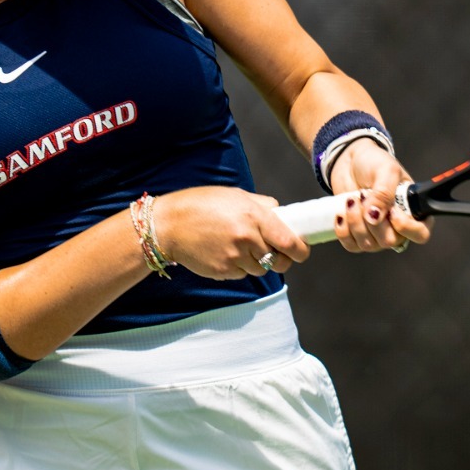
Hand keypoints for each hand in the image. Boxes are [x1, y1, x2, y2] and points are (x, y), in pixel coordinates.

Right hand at [149, 187, 309, 279]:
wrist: (167, 226)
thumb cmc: (201, 205)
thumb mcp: (235, 195)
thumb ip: (262, 206)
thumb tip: (282, 215)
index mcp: (253, 216)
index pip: (290, 242)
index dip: (301, 249)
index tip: (302, 250)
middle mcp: (246, 239)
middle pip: (280, 261)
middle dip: (282, 259)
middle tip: (277, 252)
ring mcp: (234, 258)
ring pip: (261, 269)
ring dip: (258, 262)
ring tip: (241, 246)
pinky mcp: (223, 272)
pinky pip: (242, 274)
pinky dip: (240, 266)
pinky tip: (225, 252)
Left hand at [327, 139, 432, 252]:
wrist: (350, 160)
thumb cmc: (374, 162)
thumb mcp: (386, 171)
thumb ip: (384, 193)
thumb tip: (375, 217)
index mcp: (413, 210)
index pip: (420, 234)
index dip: (405, 228)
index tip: (391, 211)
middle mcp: (397, 226)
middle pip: (389, 241)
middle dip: (373, 222)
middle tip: (363, 197)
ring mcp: (376, 233)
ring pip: (369, 245)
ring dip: (355, 223)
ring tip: (351, 200)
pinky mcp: (357, 234)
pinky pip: (352, 245)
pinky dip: (344, 231)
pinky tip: (341, 213)